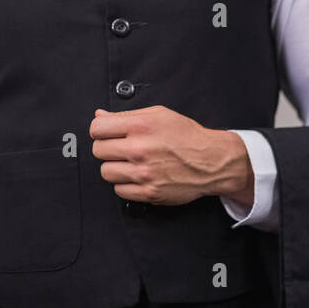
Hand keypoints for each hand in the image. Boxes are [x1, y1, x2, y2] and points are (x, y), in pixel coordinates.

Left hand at [89, 105, 252, 206]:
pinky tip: (137, 175)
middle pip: (98, 150)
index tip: (106, 133)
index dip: (99, 130)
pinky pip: (119, 190)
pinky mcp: (149, 192)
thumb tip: (99, 116)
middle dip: (106, 148)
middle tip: (120, 148)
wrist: (211, 161)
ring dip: (115, 167)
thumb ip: (126, 115)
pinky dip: (125, 184)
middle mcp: (140, 150)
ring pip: (106, 172)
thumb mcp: (159, 115)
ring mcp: (144, 173)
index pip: (97, 129)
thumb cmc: (186, 136)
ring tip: (130, 162)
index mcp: (141, 126)